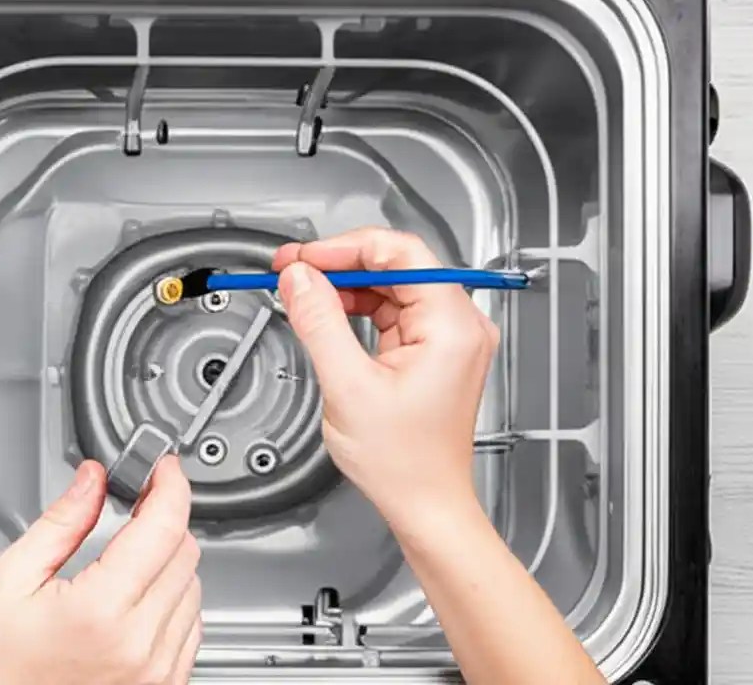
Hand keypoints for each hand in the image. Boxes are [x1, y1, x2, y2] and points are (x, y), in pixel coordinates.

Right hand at [0, 458, 202, 684]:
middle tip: (132, 510)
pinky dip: (174, 604)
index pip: (163, 528)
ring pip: (193, 590)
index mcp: (100, 611)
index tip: (163, 469)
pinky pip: (191, 630)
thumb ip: (60, 523)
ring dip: (170, 564)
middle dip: (163, 522)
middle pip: (185, 554)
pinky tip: (137, 600)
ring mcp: (156, 674)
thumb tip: (92, 480)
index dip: (169, 486)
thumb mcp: (8, 581)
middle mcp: (139, 646)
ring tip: (125, 563)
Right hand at [273, 227, 498, 531]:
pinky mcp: (434, 351)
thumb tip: (299, 278)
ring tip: (303, 291)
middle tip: (292, 269)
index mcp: (452, 325)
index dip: (345, 247)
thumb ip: (320, 322)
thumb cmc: (403, 462)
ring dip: (346, 285)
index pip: (400, 253)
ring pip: (392, 286)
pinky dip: (359, 308)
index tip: (304, 256)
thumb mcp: (348, 386)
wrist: (425, 505)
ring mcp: (449, 337)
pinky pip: (394, 312)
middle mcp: (459, 324)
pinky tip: (329, 313)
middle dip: (340, 263)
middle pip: (396, 265)